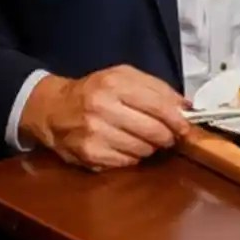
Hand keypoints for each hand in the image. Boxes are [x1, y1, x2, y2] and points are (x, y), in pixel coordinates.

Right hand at [20, 65, 192, 171]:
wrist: (53, 109)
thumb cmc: (94, 91)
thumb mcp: (123, 76)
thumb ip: (157, 88)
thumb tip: (185, 107)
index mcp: (114, 84)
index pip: (157, 105)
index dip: (177, 119)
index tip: (185, 126)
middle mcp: (102, 108)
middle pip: (152, 130)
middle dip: (168, 136)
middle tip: (169, 136)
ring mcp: (94, 133)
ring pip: (142, 149)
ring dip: (150, 147)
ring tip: (145, 139)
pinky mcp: (89, 154)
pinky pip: (126, 162)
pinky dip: (133, 157)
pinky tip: (127, 146)